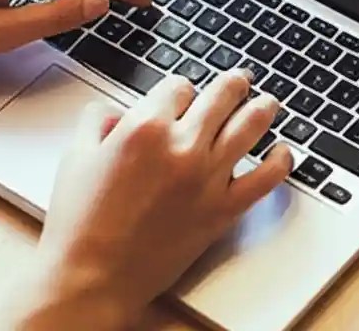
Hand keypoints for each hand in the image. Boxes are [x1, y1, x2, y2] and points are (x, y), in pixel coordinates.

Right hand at [0, 71, 292, 330]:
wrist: (94, 276)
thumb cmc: (80, 223)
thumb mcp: (75, 157)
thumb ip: (96, 121)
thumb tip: (114, 110)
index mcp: (145, 127)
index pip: (179, 86)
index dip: (181, 88)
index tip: (184, 94)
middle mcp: (182, 146)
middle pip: (222, 95)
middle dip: (233, 83)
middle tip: (240, 80)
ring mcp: (207, 177)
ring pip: (250, 125)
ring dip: (263, 107)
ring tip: (268, 102)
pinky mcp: (223, 209)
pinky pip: (266, 178)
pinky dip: (280, 160)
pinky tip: (283, 152)